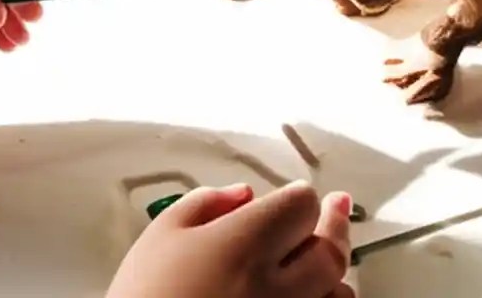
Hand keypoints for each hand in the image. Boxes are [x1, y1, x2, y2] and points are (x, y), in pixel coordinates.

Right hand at [107, 181, 354, 297]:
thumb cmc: (143, 296)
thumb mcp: (160, 236)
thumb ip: (205, 203)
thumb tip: (245, 194)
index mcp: (244, 245)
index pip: (301, 205)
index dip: (298, 197)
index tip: (294, 197)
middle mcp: (277, 285)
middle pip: (330, 249)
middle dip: (334, 225)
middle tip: (334, 210)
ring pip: (338, 293)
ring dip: (334, 271)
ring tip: (323, 256)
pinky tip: (314, 294)